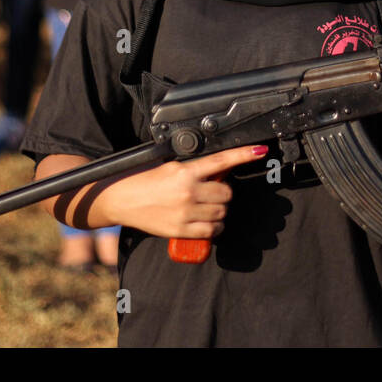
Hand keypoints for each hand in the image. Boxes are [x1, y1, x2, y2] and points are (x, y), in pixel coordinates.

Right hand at [101, 145, 265, 238]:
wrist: (122, 200)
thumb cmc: (145, 181)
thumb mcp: (171, 167)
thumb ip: (195, 168)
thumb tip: (219, 168)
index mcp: (185, 171)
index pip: (221, 161)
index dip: (244, 154)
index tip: (260, 151)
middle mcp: (188, 191)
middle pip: (226, 193)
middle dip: (223, 192)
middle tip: (211, 191)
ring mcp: (185, 212)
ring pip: (222, 212)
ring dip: (220, 210)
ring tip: (205, 206)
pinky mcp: (181, 230)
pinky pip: (212, 230)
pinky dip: (215, 227)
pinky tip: (206, 221)